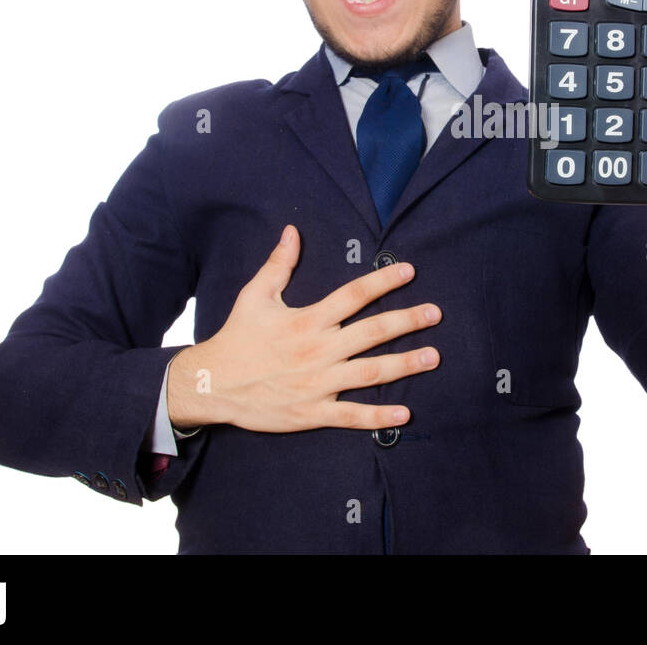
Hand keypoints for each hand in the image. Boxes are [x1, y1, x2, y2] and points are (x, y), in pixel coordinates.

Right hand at [167, 225, 440, 431]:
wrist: (211, 384)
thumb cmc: (236, 337)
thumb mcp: (254, 295)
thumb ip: (279, 264)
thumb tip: (292, 231)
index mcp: (307, 320)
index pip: (353, 295)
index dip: (383, 281)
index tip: (409, 271)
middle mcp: (318, 350)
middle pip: (372, 332)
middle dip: (408, 321)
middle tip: (436, 313)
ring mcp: (318, 384)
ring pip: (370, 373)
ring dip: (405, 365)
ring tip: (433, 356)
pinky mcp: (312, 412)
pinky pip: (351, 416)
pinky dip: (378, 416)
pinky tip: (405, 413)